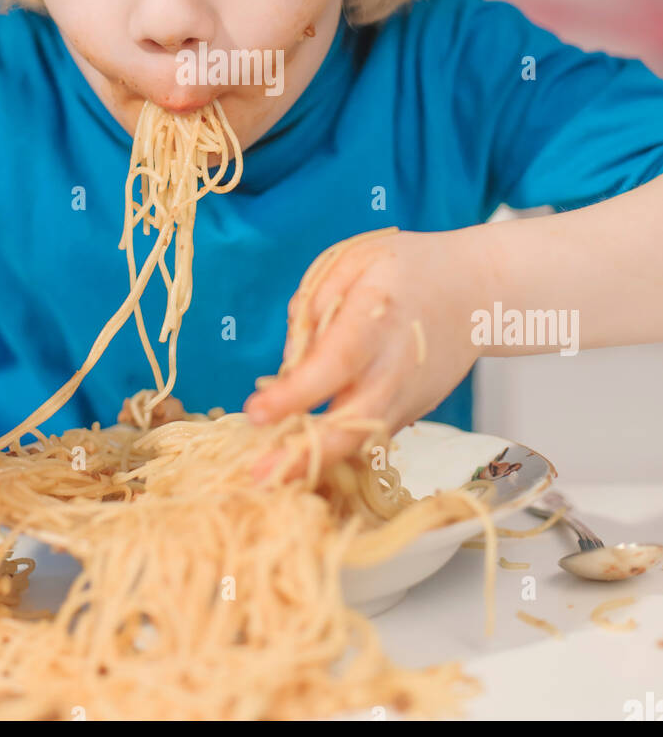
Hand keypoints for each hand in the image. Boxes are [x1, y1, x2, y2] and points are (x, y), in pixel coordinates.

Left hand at [243, 228, 483, 473]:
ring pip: (360, 442)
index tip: (257, 411)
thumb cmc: (409, 270)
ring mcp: (407, 396)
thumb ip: (313, 304)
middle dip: (303, 454)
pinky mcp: (411, 412)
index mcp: (377, 319)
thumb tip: (289, 362)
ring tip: (270, 476)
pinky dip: (337, 449)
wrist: (479, 292)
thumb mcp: (355, 260)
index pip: (335, 363)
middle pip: (352, 423)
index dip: (296, 393)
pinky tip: (302, 454)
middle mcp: (394, 367)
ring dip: (314, 462)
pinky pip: (368, 437)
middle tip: (258, 475)